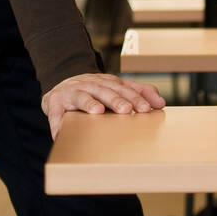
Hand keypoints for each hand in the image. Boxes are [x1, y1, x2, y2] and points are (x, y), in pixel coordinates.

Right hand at [41, 73, 165, 138]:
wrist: (61, 84)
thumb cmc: (94, 91)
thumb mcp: (116, 89)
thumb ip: (138, 93)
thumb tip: (161, 103)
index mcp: (108, 82)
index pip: (124, 88)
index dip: (136, 97)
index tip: (148, 108)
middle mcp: (91, 84)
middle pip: (106, 91)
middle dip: (117, 99)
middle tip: (127, 109)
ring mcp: (72, 92)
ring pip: (82, 96)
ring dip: (90, 103)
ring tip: (99, 112)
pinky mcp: (54, 102)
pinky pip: (56, 114)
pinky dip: (57, 123)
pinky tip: (60, 133)